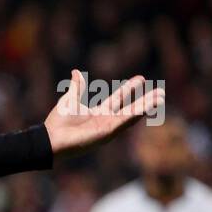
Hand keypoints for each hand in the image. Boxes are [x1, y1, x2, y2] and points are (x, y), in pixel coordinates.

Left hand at [44, 70, 164, 159]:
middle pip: (130, 108)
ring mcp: (107, 128)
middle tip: (160, 91)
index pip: (119, 98)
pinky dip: (134, 115)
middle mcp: (106, 120)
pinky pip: (122, 122)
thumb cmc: (58, 122)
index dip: (129, 89)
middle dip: (145, 100)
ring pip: (130, 116)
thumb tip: (76, 72)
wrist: (51, 138)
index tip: (141, 78)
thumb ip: (77, 87)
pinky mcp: (106, 133)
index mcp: (99, 113)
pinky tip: (146, 108)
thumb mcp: (70, 100)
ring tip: (159, 98)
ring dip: (145, 107)